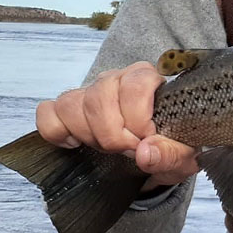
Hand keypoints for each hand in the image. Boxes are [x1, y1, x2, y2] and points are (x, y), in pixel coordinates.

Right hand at [35, 61, 197, 186]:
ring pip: (70, 104)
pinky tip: (77, 143)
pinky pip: (48, 112)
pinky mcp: (70, 107)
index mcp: (147, 78)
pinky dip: (57, 131)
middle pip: (98, 99)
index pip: (134, 87)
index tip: (145, 141)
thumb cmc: (173, 144)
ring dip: (87, 135)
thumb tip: (144, 152)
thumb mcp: (184, 154)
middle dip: (112, 135)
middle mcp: (116, 78)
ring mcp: (90, 91)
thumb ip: (170, 153)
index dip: (138, 121)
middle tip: (128, 150)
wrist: (158, 149)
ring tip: (107, 148)